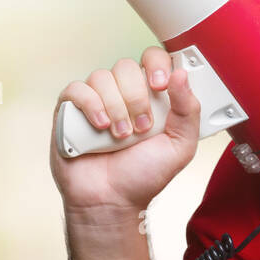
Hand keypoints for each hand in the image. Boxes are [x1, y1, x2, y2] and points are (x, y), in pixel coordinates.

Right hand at [50, 46, 201, 214]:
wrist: (111, 200)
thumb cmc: (144, 175)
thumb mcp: (181, 145)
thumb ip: (189, 110)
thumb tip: (182, 75)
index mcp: (152, 97)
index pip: (154, 59)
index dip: (157, 65)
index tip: (161, 85)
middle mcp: (124, 94)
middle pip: (127, 66)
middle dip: (137, 98)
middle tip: (142, 127)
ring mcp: (97, 100)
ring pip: (102, 77)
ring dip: (116, 107)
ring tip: (121, 135)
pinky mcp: (71, 110)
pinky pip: (76, 89)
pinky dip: (91, 106)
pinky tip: (100, 128)